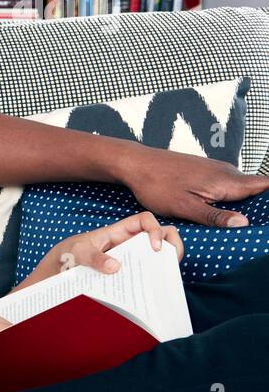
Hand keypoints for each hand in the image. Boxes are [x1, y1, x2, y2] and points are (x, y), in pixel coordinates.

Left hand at [47, 211, 183, 275]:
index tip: (154, 248)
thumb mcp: (77, 252)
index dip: (155, 229)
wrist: (59, 269)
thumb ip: (93, 258)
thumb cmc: (68, 253)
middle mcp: (129, 242)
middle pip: (162, 235)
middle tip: (170, 263)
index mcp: (119, 231)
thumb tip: (116, 267)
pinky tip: (149, 290)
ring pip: (158, 255)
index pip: (145, 220)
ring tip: (163, 278)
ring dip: (165, 264)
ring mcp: (130, 257)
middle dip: (172, 246)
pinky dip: (152, 278)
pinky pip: (147, 272)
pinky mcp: (128, 272)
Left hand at [117, 148, 268, 227]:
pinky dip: (229, 197)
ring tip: (243, 222)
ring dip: (244, 203)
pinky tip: (223, 211)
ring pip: (241, 188)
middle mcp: (226, 172)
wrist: (136, 163)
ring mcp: (216, 170)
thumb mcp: (185, 207)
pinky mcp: (206, 172)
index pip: (265, 185)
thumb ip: (214, 216)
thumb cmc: (157, 185)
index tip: (268, 218)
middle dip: (260, 206)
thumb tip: (244, 223)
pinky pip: (227, 185)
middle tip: (257, 229)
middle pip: (256, 189)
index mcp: (226, 181)